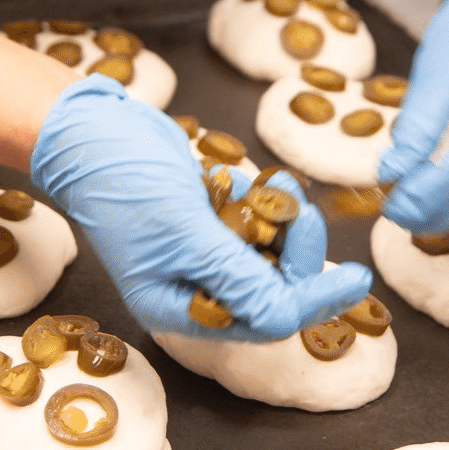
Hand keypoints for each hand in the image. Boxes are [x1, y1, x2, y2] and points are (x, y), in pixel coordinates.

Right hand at [31, 75, 370, 341]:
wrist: (90, 130)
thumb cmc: (124, 185)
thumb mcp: (184, 233)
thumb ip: (237, 276)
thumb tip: (290, 317)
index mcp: (181, 310)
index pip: (265, 319)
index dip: (314, 301)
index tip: (358, 280)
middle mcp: (194, 287)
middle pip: (276, 285)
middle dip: (297, 248)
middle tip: (298, 210)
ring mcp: (202, 251)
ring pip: (272, 250)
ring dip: (283, 217)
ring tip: (273, 187)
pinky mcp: (209, 218)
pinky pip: (257, 219)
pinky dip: (262, 198)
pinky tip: (243, 178)